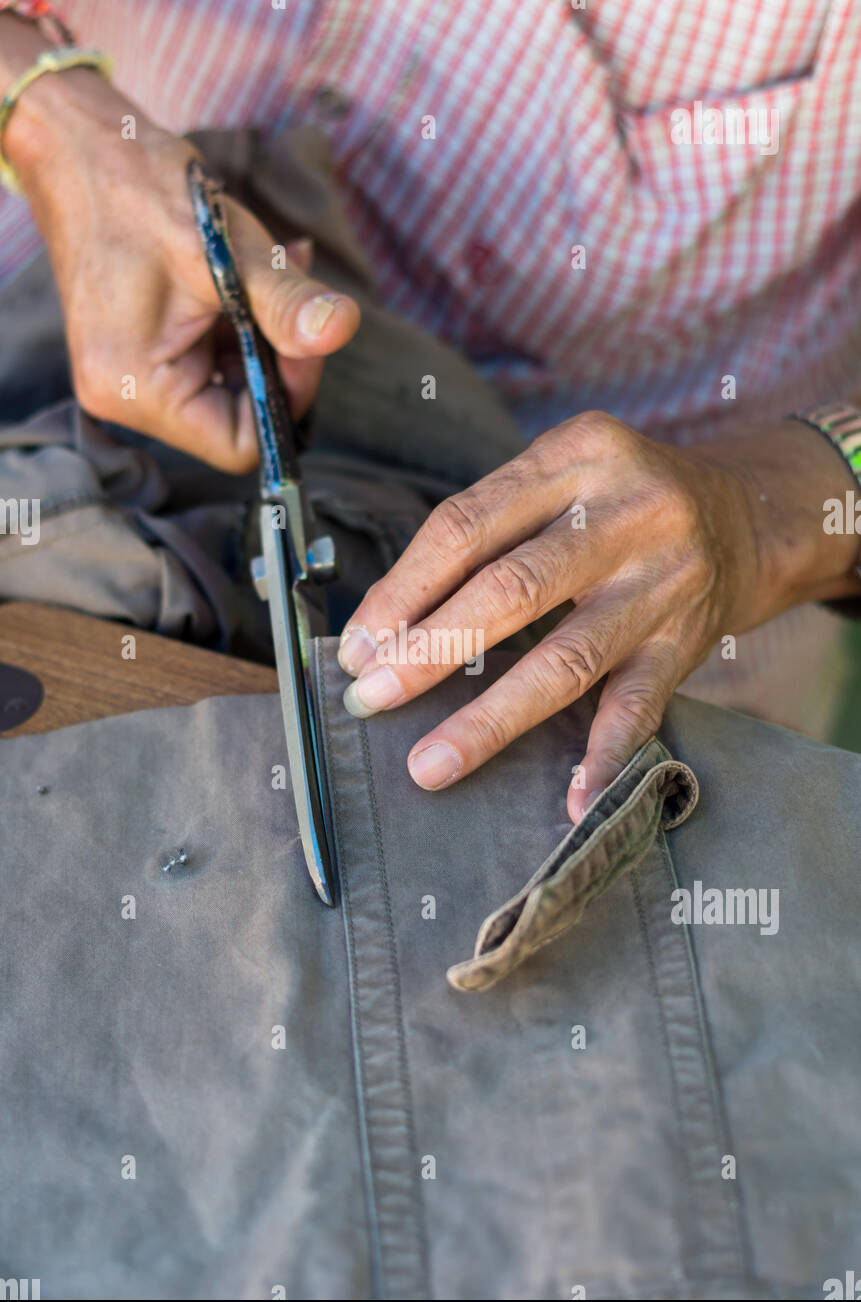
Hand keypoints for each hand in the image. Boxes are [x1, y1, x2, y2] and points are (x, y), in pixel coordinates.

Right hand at [4, 60, 359, 470]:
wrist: (82, 148)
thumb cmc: (140, 191)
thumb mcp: (228, 252)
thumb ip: (287, 302)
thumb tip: (342, 330)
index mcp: (137, 390)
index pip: (240, 445)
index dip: (285, 398)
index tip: (302, 340)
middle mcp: (128, 398)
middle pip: (239, 419)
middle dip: (276, 360)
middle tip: (290, 299)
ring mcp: (133, 379)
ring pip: (231, 387)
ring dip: (263, 336)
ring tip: (269, 273)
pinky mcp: (144, 354)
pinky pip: (213, 361)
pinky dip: (243, 323)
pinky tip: (252, 274)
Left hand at [337, 411, 860, 819]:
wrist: (742, 516)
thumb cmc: (616, 499)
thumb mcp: (559, 472)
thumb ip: (486, 529)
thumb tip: (387, 625)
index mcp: (575, 456)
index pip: (466, 527)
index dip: (403, 591)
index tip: (357, 646)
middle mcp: (626, 514)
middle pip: (511, 590)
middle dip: (429, 652)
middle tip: (372, 699)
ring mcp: (663, 582)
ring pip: (567, 659)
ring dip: (491, 719)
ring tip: (432, 764)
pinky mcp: (688, 642)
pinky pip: (639, 707)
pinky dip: (603, 757)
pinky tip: (570, 800)